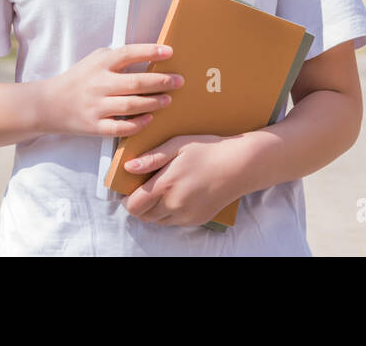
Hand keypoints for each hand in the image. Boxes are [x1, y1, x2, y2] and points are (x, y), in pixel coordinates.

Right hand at [41, 44, 184, 137]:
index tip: (169, 52)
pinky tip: (149, 119)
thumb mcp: (93, 60)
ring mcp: (96, 107)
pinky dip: (137, 124)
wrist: (48, 105)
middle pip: (135, 82)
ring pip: (131, 105)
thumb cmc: (78, 79)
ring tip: (168, 99)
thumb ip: (117, 57)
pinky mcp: (95, 127)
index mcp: (99, 64)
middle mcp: (98, 84)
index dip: (149, 52)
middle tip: (178, 81)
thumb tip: (149, 55)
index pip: (127, 53)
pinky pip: (120, 128)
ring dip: (153, 102)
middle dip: (161, 82)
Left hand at [122, 134, 247, 227]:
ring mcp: (186, 215)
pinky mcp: (196, 220)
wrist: (239, 165)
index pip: (134, 205)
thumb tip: (129, 167)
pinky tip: (178, 195)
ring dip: (154, 210)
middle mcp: (174, 204)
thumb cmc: (208, 150)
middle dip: (139, 205)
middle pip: (143, 216)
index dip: (126, 199)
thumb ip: (152, 158)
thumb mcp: (178, 144)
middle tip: (145, 189)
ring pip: (158, 221)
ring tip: (162, 191)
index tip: (128, 190)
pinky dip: (170, 212)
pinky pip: (174, 222)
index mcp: (166, 185)